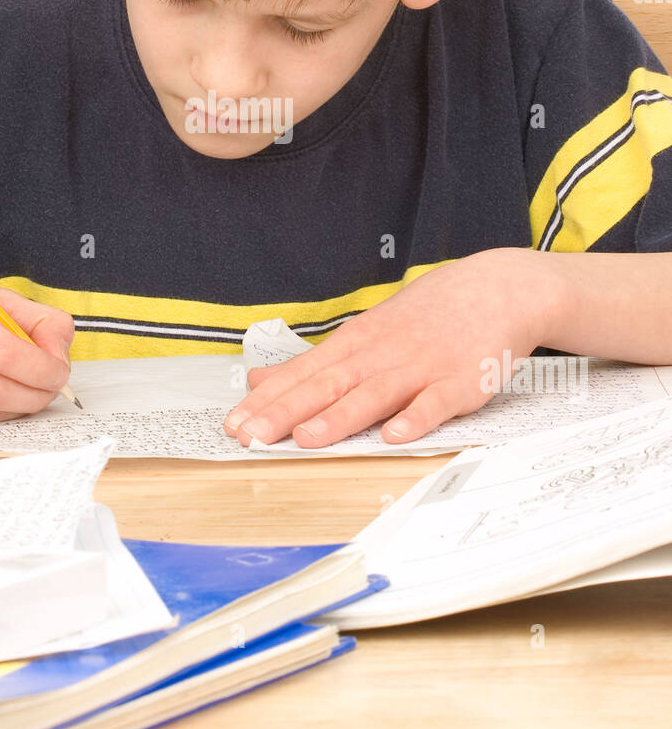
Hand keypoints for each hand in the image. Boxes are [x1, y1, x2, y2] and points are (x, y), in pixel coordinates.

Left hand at [224, 248, 553, 446]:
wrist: (496, 289)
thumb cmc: (427, 316)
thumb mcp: (367, 330)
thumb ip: (315, 362)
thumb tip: (259, 379)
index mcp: (356, 343)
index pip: (302, 374)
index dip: (266, 400)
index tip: (233, 424)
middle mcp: (381, 354)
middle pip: (327, 385)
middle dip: (286, 412)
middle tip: (250, 437)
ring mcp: (420, 367)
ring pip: (374, 395)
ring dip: (340, 417)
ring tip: (306, 439)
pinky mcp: (459, 382)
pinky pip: (435, 403)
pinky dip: (416, 419)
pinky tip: (395, 436)